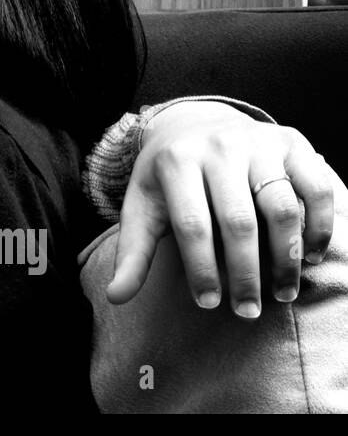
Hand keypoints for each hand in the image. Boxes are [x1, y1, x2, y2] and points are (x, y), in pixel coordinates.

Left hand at [108, 101, 341, 316]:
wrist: (194, 124)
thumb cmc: (168, 177)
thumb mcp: (142, 207)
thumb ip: (133, 253)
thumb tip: (116, 297)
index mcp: (176, 161)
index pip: (192, 224)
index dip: (202, 268)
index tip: (208, 304)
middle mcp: (219, 147)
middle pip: (239, 221)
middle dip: (245, 274)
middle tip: (248, 311)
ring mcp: (259, 142)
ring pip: (281, 208)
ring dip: (287, 258)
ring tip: (282, 293)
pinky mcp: (292, 144)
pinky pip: (316, 189)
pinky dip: (319, 226)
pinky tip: (311, 258)